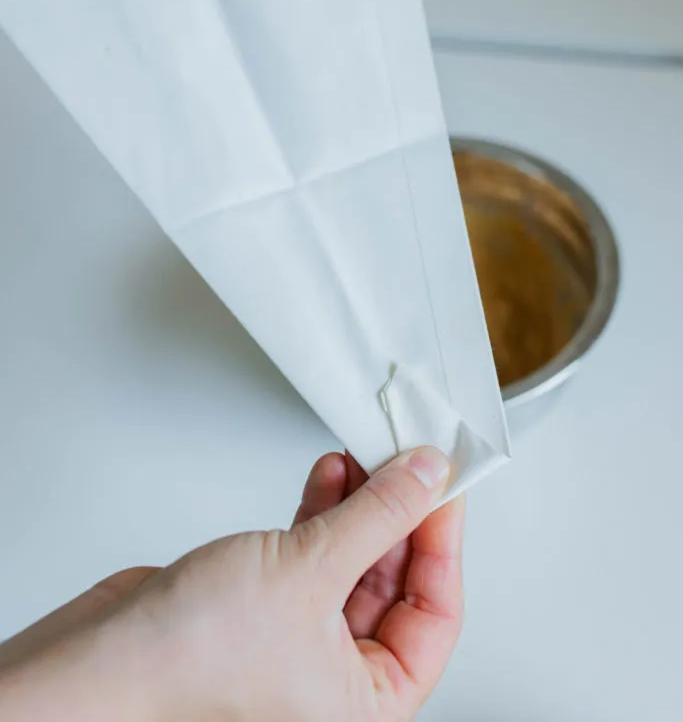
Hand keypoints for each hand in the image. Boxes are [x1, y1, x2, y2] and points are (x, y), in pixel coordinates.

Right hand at [0, 447, 464, 720]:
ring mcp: (300, 641)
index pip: (436, 615)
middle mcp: (337, 681)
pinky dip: (325, 511)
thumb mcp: (309, 572)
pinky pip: (315, 554)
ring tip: (368, 455)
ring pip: (353, 561)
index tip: (445, 484)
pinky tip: (331, 475)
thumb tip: (427, 477)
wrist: (99, 662)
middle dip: (399, 513)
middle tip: (408, 460)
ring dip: (361, 504)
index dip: (442, 541)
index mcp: (367, 707)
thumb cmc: (187, 664)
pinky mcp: (265, 607)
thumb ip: (379, 516)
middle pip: (395, 581)